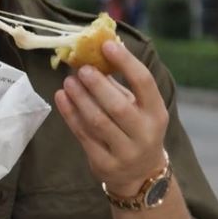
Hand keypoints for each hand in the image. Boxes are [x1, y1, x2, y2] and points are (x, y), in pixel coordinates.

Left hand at [55, 40, 168, 195]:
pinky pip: (83, 135)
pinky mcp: (105, 163)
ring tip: (68, 82)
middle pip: (118, 106)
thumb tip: (93, 52)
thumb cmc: (135, 128)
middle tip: (82, 69)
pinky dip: (70, 114)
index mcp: (156, 113)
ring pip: (98, 122)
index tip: (107, 45)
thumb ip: (118, 83)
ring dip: (80, 99)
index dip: (126, 62)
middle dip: (97, 85)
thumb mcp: (136, 107)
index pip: (144, 83)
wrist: (139, 173)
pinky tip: (61, 97)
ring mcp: (125, 151)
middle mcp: (145, 133)